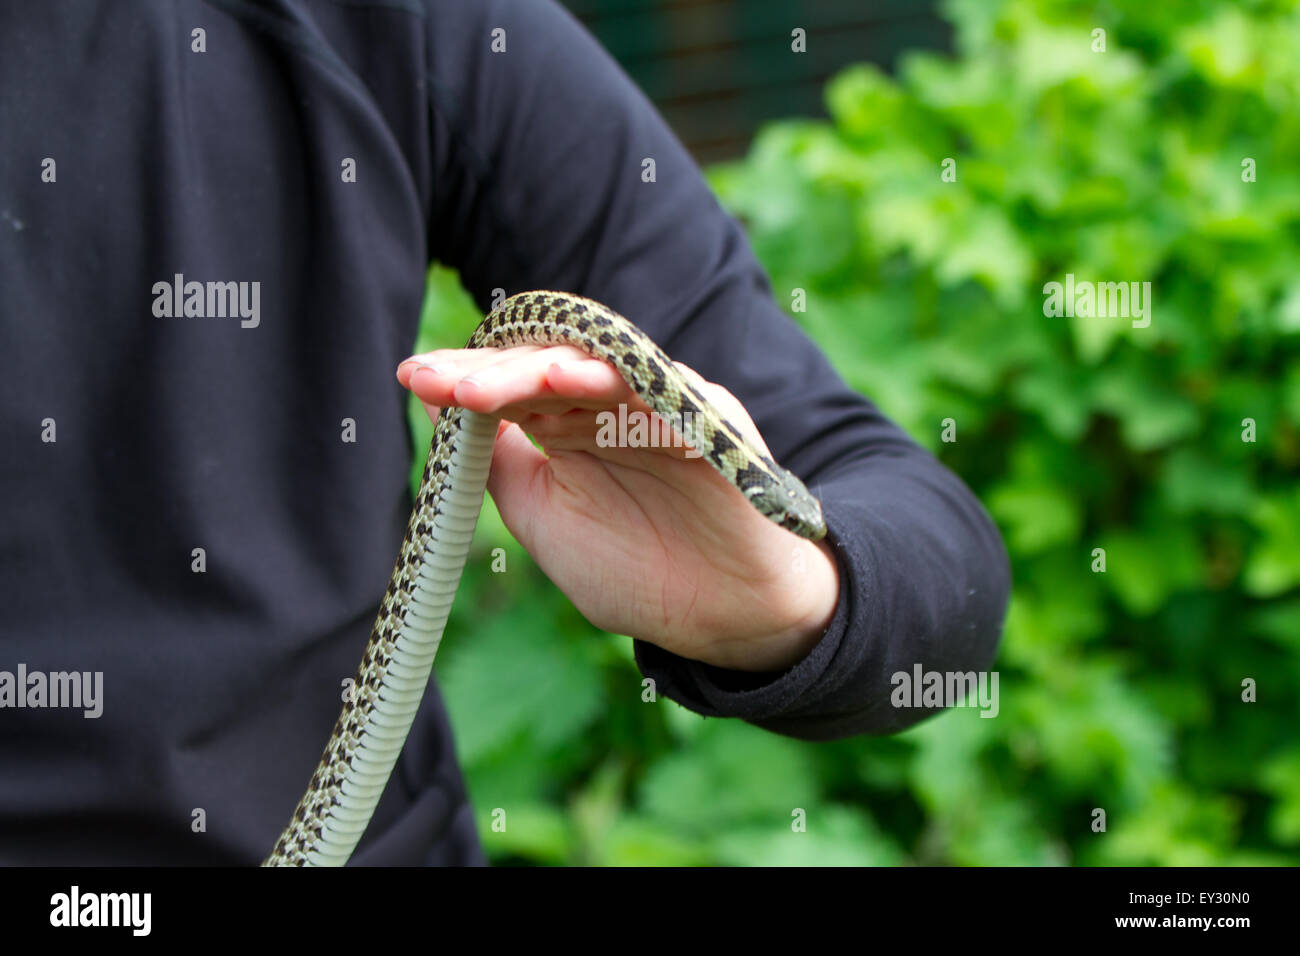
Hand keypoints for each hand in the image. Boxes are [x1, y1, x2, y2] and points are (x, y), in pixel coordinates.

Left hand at [396, 344, 838, 671]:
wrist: (728, 617)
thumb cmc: (640, 573)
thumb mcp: (546, 522)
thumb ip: (502, 468)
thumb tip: (443, 412)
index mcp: (569, 428)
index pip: (511, 386)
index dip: (463, 379)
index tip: (412, 378)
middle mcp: (609, 407)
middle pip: (544, 364)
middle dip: (486, 371)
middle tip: (437, 382)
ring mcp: (657, 407)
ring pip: (594, 364)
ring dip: (536, 369)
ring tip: (483, 387)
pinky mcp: (705, 419)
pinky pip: (659, 385)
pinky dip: (613, 378)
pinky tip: (568, 379)